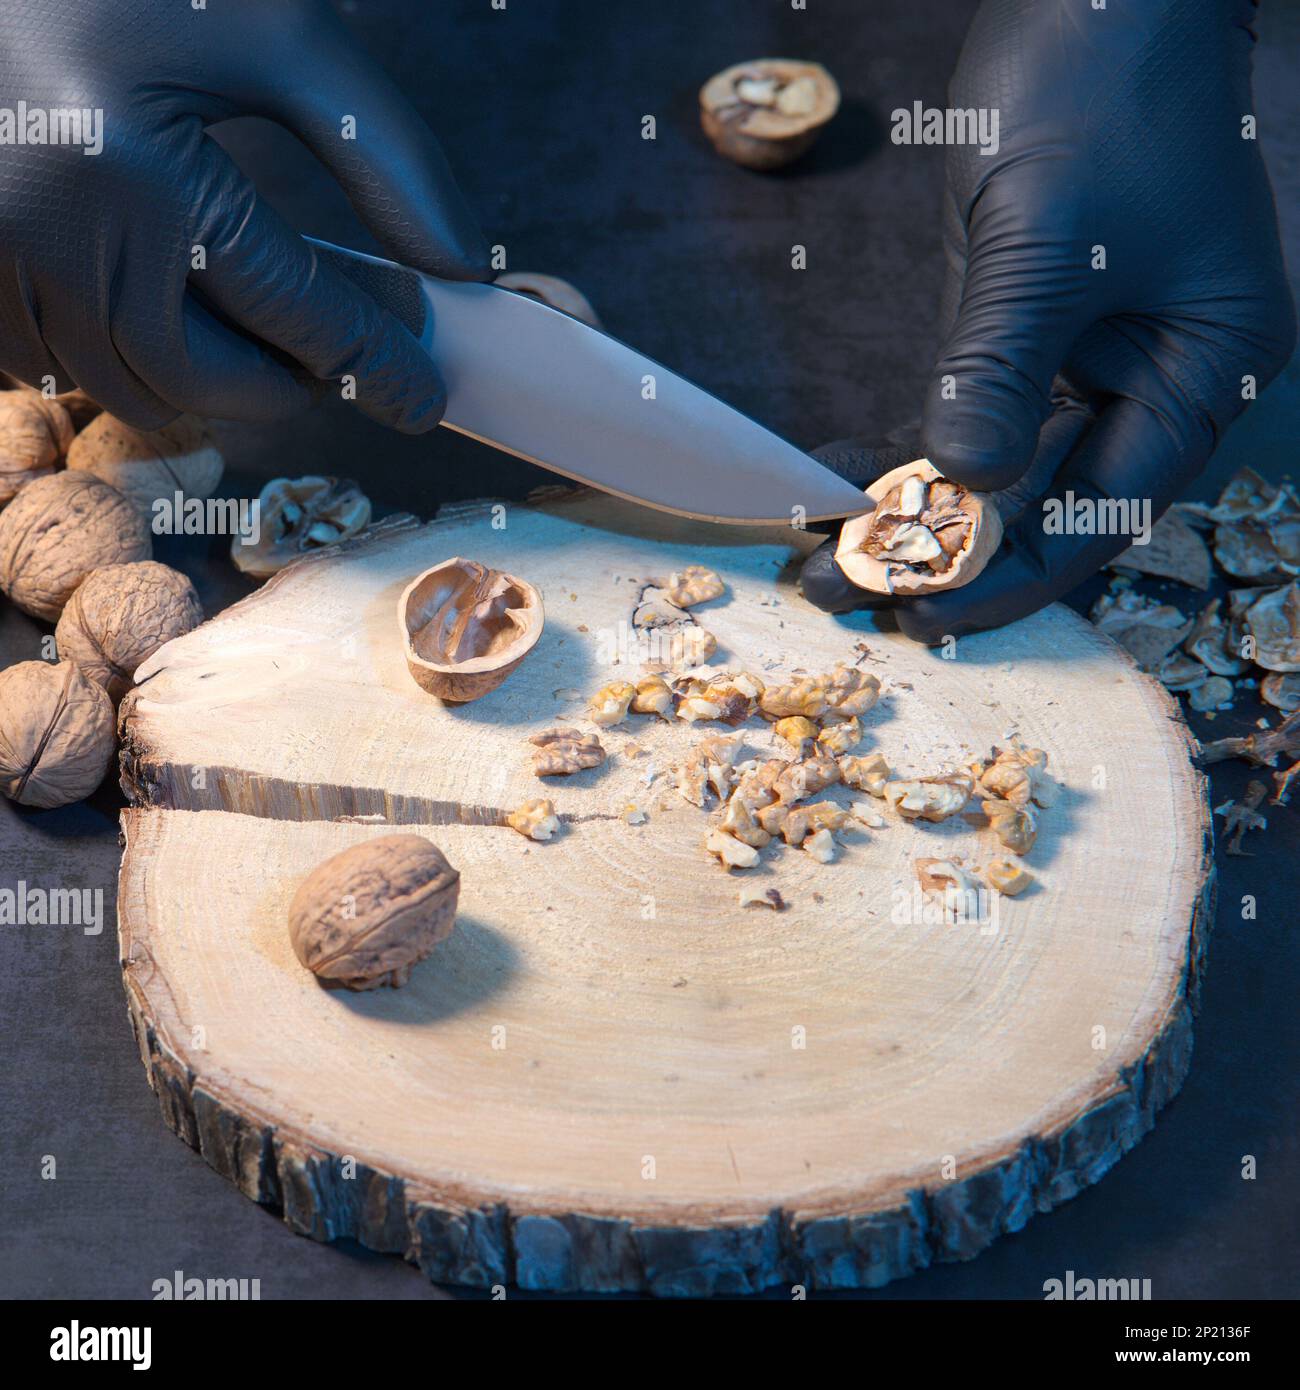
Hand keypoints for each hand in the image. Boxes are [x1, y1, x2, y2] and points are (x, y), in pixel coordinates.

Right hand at [0, 0, 490, 430]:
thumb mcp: (275, 31)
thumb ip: (384, 152)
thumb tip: (457, 265)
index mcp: (134, 167)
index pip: (293, 312)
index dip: (372, 363)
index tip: (418, 398)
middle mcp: (51, 230)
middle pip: (202, 380)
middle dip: (283, 383)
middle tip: (330, 358)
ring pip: (126, 387)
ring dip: (203, 378)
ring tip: (249, 324)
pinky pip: (55, 363)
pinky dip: (121, 354)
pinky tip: (157, 298)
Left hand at [802, 0, 1294, 642]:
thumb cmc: (1101, 87)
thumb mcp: (1047, 237)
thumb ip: (1003, 363)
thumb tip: (968, 479)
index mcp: (1200, 368)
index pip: (1103, 510)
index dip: (1012, 572)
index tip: (924, 613)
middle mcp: (1155, 377)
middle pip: (1054, 504)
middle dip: (954, 554)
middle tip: (853, 593)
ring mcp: (1094, 354)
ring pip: (1009, 468)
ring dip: (923, 513)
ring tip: (835, 558)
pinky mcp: (1037, 327)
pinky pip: (979, 411)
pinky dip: (919, 449)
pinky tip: (852, 478)